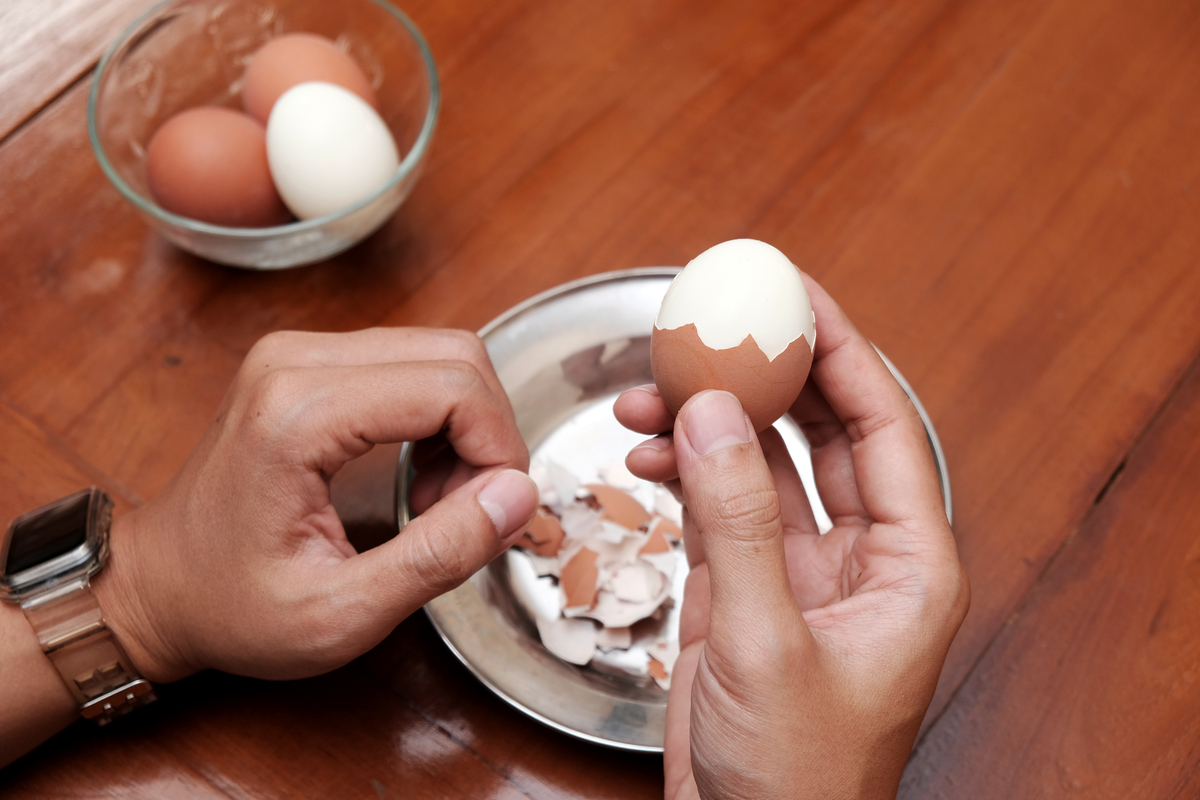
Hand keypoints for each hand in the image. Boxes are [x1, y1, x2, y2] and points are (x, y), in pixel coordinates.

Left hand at [93, 327, 537, 682]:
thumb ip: (439, 555)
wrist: (154, 588)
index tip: (491, 516)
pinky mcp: (308, 362)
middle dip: (487, 435)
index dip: (498, 450)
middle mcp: (296, 360)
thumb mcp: (341, 613)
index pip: (452, 386)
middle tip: (467, 511)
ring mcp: (299, 353)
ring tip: (434, 503)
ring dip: (465, 428)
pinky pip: (411, 364)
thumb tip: (520, 495)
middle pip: (456, 357)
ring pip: (442, 354)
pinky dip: (438, 419)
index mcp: (298, 412)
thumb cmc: (232, 608)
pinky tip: (414, 478)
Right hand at [615, 278, 969, 799]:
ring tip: (649, 393)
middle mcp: (860, 552)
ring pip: (759, 461)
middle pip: (819, 428)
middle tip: (714, 321)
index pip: (881, 422)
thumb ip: (738, 522)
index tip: (792, 290)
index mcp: (908, 561)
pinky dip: (681, 470)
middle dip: (764, 373)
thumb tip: (709, 413)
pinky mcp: (744, 587)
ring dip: (708, 422)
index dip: (839, 348)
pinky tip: (644, 451)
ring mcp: (797, 567)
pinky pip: (716, 501)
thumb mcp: (768, 641)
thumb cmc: (798, 774)